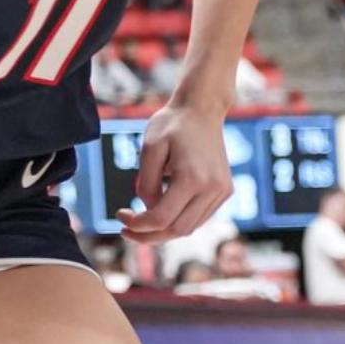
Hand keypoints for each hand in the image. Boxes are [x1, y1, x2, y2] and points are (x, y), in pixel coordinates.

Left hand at [116, 104, 232, 244]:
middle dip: (148, 235)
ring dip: (163, 232)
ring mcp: (222, 192)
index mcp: (192, 178)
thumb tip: (147, 209)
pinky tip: (161, 212)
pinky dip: (179, 221)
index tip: (120, 216)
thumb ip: (147, 182)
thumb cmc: (172, 123)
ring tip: (140, 224)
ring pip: (190, 228)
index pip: (161, 218)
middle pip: (177, 230)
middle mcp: (212, 189)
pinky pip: (199, 217)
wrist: (202, 108)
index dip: (137, 224)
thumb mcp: (150, 147)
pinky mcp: (225, 191)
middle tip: (125, 230)